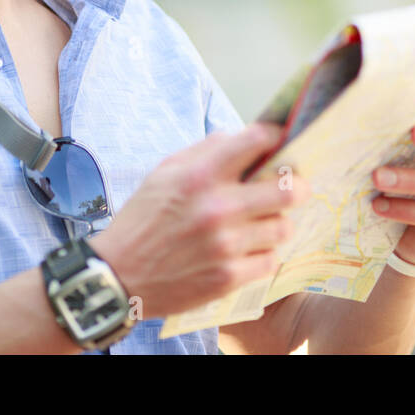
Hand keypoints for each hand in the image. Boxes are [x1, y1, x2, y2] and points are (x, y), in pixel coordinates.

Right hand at [90, 122, 310, 319]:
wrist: (118, 275)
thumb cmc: (143, 219)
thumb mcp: (165, 172)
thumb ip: (206, 151)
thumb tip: (243, 137)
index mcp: (200, 175)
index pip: (257, 142)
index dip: (275, 136)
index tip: (279, 141)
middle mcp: (217, 208)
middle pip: (289, 190)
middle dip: (297, 186)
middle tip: (293, 187)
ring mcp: (225, 245)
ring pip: (284, 227)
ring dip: (277, 222)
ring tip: (262, 222)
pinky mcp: (228, 278)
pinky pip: (270, 260)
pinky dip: (262, 254)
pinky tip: (246, 250)